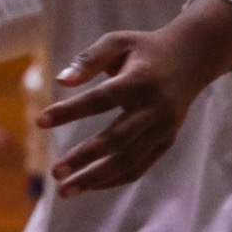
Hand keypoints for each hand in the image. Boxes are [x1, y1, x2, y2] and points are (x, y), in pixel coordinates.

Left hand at [37, 0, 231, 197]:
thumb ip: (88, 60)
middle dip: (84, 159)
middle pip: (116, 140)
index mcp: (139, 80)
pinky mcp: (167, 140)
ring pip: (129, 160)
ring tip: (66, 189)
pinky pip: (140, 166)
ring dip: (97, 178)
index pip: (100, 100)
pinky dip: (115, 178)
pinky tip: (91, 184)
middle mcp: (154, 109)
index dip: (70, 111)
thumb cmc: (144, 48)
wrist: (192, 58)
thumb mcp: (116, 42)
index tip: (39, 121)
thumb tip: (61, 80)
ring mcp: (164, 128)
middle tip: (54, 172)